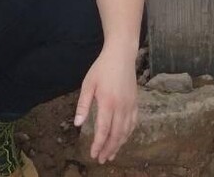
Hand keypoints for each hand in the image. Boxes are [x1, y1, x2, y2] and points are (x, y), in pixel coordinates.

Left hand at [75, 46, 139, 162]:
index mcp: (108, 102)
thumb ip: (83, 104)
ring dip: (118, 144)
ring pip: (126, 131)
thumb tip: (78, 124)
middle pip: (116, 134)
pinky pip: (133, 122)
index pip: (103, 130)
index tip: (93, 155)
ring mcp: (130, 105)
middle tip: (102, 160)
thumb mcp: (88, 84)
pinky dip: (128, 134)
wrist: (122, 55)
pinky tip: (123, 139)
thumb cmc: (102, 68)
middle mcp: (121, 106)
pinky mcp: (135, 102)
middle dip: (109, 149)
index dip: (98, 145)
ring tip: (111, 154)